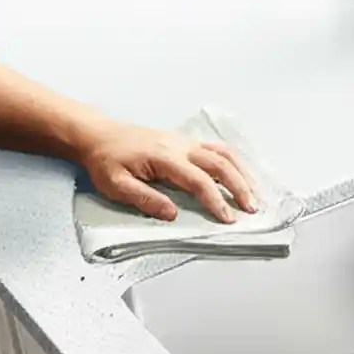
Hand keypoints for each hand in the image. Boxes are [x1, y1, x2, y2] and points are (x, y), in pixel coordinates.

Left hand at [75, 122, 257, 222]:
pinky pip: (217, 148)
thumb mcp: (115, 185)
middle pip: (220, 164)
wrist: (99, 134)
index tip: (228, 218)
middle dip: (239, 187)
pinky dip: (234, 162)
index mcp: (164, 157)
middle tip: (252, 208)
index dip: (216, 200)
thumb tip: (172, 213)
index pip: (199, 180)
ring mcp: (185, 141)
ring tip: (255, 192)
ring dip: (243, 173)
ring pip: (223, 153)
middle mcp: (180, 146)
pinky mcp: (186, 141)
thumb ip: (144, 199)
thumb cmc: (106, 160)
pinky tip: (241, 174)